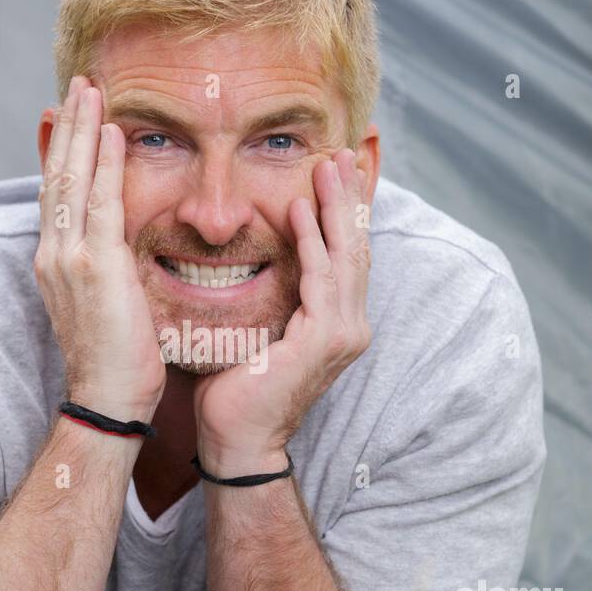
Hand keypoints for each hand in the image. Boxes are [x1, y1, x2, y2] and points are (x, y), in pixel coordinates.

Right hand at [35, 75, 164, 420]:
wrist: (107, 401)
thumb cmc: (116, 362)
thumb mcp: (106, 304)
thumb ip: (107, 268)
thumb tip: (120, 247)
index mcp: (55, 262)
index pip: (58, 194)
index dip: (65, 152)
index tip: (77, 115)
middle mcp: (53, 254)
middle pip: (58, 175)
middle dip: (69, 127)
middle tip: (81, 84)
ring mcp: (69, 259)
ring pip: (72, 179)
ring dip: (83, 130)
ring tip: (92, 91)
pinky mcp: (95, 267)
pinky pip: (100, 203)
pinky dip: (104, 164)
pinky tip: (112, 132)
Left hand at [193, 148, 371, 476]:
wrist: (235, 438)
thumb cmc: (236, 386)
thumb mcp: (256, 325)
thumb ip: (269, 290)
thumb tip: (251, 250)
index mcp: (336, 322)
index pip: (346, 255)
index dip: (345, 212)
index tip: (337, 170)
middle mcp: (350, 326)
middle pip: (355, 248)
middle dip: (349, 198)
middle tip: (341, 152)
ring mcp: (342, 334)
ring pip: (345, 256)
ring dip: (335, 207)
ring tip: (326, 165)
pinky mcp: (323, 341)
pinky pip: (319, 279)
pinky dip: (310, 242)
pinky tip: (300, 209)